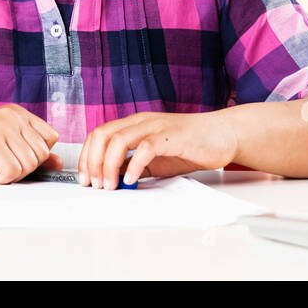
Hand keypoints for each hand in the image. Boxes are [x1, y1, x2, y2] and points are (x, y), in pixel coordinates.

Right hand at [0, 104, 62, 183]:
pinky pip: (12, 173)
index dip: (34, 155)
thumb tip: (59, 162)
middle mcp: (12, 116)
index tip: (10, 155)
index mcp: (17, 113)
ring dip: (7, 173)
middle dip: (21, 166)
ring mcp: (2, 127)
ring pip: (29, 166)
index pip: (50, 139)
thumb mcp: (2, 146)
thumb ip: (30, 152)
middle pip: (41, 155)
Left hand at [78, 110, 237, 189]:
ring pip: (119, 139)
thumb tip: (110, 178)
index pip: (99, 134)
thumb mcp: (154, 159)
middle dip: (92, 161)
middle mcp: (141, 121)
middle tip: (94, 184)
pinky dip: (134, 164)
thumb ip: (133, 165)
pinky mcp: (172, 136)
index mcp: (134, 124)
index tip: (85, 178)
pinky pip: (146, 147)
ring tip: (110, 185)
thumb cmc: (189, 146)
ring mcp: (156, 126)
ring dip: (109, 165)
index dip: (86, 156)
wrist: (222, 135)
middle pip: (103, 135)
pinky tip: (132, 179)